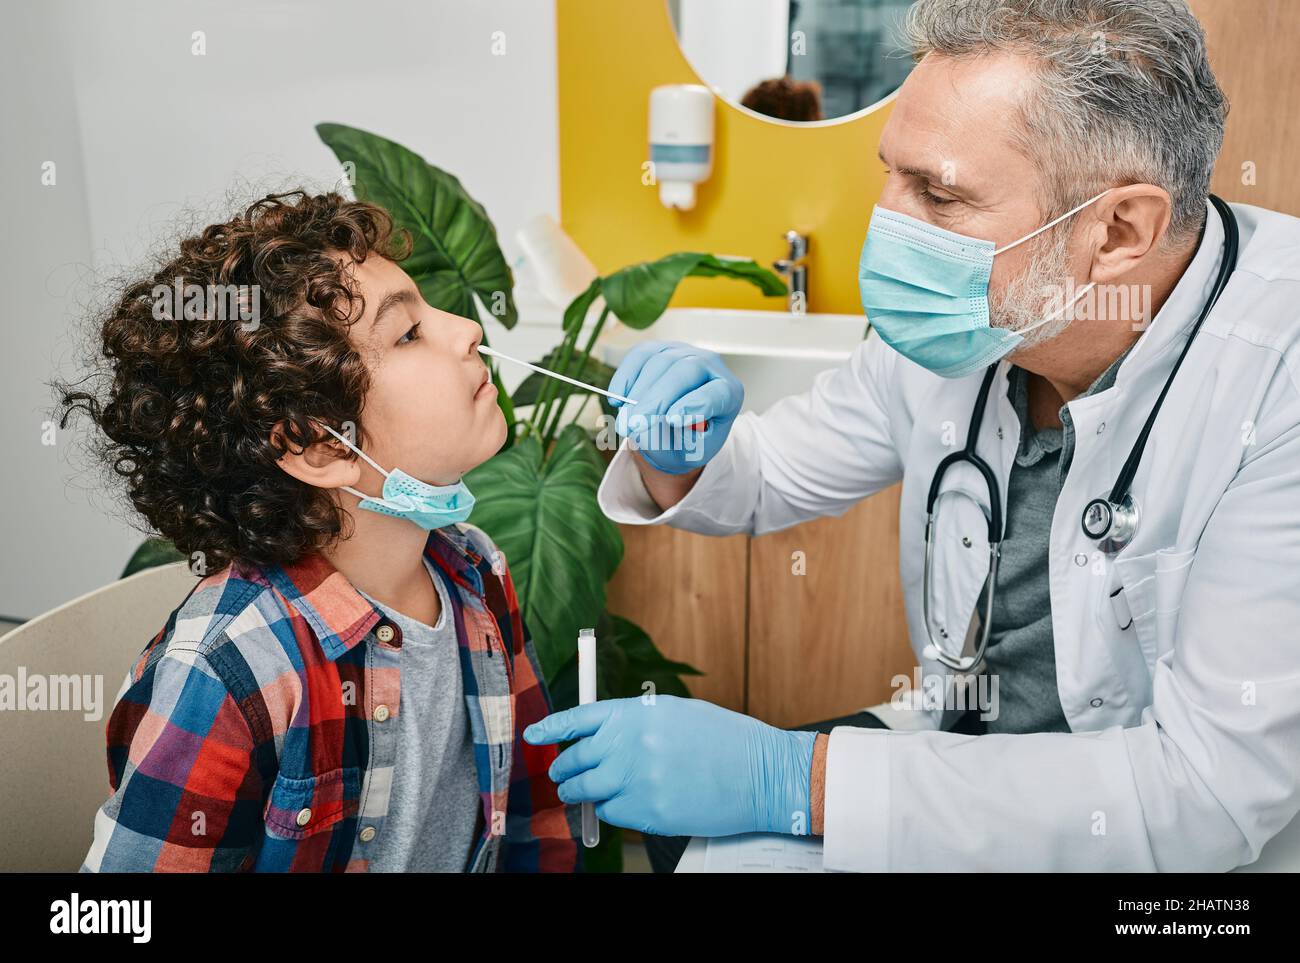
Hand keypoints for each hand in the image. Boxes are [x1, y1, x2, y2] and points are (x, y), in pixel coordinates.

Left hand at [523, 694, 816, 837]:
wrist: (762, 774)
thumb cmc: (725, 741)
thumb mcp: (677, 715)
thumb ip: (635, 723)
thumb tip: (601, 737)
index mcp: (637, 713)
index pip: (579, 718)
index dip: (551, 727)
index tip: (533, 734)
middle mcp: (630, 744)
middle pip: (574, 758)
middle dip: (565, 768)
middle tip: (564, 774)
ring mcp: (637, 779)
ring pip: (586, 790)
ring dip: (581, 792)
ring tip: (584, 792)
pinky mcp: (648, 812)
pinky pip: (611, 813)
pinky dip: (612, 810)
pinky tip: (629, 803)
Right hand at [607, 341, 743, 474]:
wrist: (674, 430)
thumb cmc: (688, 441)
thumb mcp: (692, 451)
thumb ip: (684, 438)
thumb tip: (665, 421)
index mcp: (728, 392)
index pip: (718, 392)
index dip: (695, 404)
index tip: (672, 420)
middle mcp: (710, 366)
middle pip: (684, 371)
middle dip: (656, 400)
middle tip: (633, 426)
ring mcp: (683, 353)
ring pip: (659, 362)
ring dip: (637, 394)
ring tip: (625, 423)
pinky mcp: (658, 349)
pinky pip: (639, 355)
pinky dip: (625, 377)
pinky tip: (618, 399)